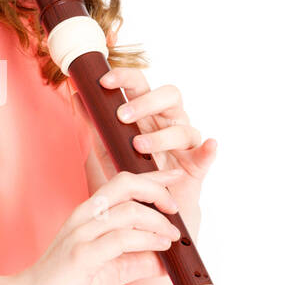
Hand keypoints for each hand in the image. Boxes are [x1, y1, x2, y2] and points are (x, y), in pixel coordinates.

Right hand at [15, 168, 186, 284]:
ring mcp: (82, 234)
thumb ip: (138, 261)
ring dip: (158, 221)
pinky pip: (121, 239)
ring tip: (173, 235)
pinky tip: (161, 247)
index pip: (124, 184)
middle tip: (174, 207)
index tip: (176, 175)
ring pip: (128, 212)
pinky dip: (147, 240)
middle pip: (126, 184)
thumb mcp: (112, 269)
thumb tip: (168, 262)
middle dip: (156, 189)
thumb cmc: (68, 283)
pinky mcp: (82, 255)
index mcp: (90, 213)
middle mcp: (85, 216)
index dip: (153, 176)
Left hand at [81, 30, 217, 218]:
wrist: (149, 206)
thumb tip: (77, 96)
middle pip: (169, 96)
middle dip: (145, 103)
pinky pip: (206, 154)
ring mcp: (185, 143)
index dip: (126, 78)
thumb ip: (95, 122)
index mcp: (147, 112)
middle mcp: (169, 122)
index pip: (142, 85)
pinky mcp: (196, 165)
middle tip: (122, 116)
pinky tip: (208, 145)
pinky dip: (208, 149)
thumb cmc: (131, 169)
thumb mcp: (108, 146)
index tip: (105, 82)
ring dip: (160, 135)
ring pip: (183, 127)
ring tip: (139, 146)